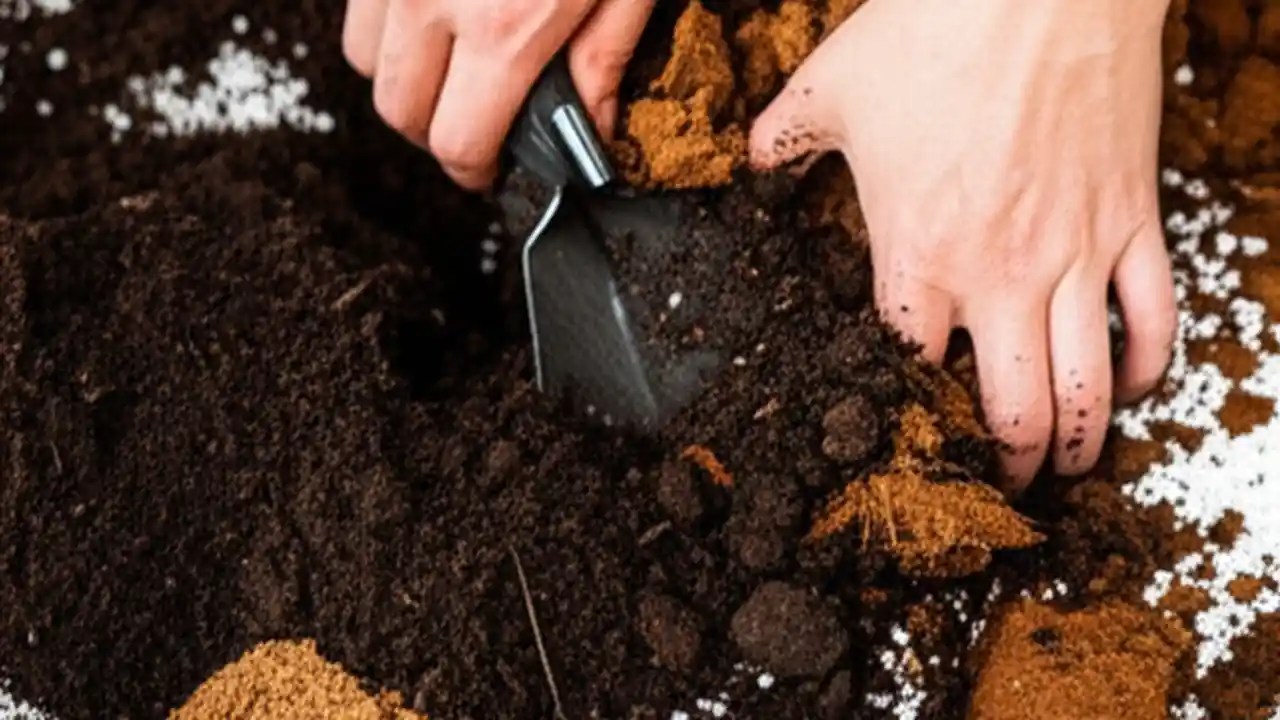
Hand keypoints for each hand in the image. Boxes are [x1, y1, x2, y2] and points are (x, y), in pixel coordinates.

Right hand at [343, 0, 653, 188]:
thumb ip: (607, 54)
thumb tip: (590, 129)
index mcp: (503, 24)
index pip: (459, 141)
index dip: (475, 169)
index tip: (491, 168)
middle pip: (401, 111)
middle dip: (439, 133)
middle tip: (480, 121)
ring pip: (368, 60)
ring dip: (406, 77)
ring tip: (455, 65)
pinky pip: (359, 9)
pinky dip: (388, 25)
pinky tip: (436, 13)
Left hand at [750, 0, 1176, 490]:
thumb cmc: (936, 29)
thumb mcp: (829, 89)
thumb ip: (782, 142)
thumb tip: (749, 162)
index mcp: (917, 254)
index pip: (911, 375)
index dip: (910, 420)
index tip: (908, 438)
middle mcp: (998, 274)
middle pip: (1009, 411)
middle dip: (1002, 462)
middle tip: (996, 479)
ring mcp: (1074, 253)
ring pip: (1085, 388)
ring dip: (1076, 442)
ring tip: (1065, 465)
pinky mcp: (1132, 223)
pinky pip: (1154, 319)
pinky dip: (1146, 368)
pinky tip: (1130, 387)